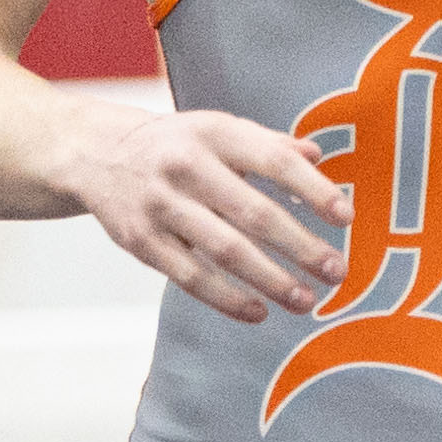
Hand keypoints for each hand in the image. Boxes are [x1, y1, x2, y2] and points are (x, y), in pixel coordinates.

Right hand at [70, 101, 348, 323]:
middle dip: (300, 246)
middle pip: (254, 212)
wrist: (96, 155)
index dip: (313, 190)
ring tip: (304, 301)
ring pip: (225, 251)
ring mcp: (161, 206)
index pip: (273, 161)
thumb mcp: (217, 130)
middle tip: (335, 271)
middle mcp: (186, 166)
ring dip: (271, 280)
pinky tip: (258, 311)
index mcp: (213, 133)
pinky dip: (228, 299)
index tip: (345, 218)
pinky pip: (191, 278)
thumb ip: (267, 144)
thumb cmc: (175, 146)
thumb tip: (318, 157)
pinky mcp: (141, 242)